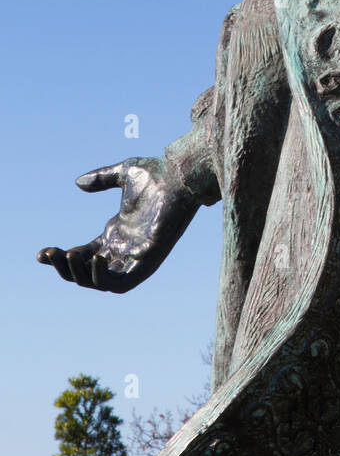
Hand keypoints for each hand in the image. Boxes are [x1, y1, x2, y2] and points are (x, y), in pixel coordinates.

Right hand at [37, 157, 198, 292]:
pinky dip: (104, 277)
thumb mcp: (123, 174)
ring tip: (68, 254)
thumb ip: (101, 179)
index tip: (41, 254)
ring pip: (101, 282)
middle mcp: (125, 249)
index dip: (62, 258)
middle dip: (65, 268)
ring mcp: (136, 256)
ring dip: (80, 274)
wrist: (180, 173)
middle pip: (87, 272)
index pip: (84, 255)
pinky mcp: (149, 259)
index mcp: (117, 234)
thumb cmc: (159, 173)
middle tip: (50, 253)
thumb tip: (78, 183)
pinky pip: (122, 282)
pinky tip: (95, 258)